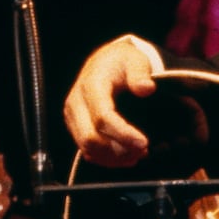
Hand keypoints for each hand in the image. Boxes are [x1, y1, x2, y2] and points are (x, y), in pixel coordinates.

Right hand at [62, 38, 157, 167]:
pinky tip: (127, 156)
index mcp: (90, 85)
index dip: (123, 134)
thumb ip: (140, 73)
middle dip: (118, 150)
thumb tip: (146, 88)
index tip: (144, 143)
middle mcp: (76, 102)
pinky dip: (107, 159)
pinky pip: (87, 151)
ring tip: (139, 154)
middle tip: (144, 150)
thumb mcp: (135, 60)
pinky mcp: (75, 127)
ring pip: (88, 148)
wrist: (104, 62)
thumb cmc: (122, 63)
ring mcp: (73, 117)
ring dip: (114, 157)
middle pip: (90, 138)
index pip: (102, 117)